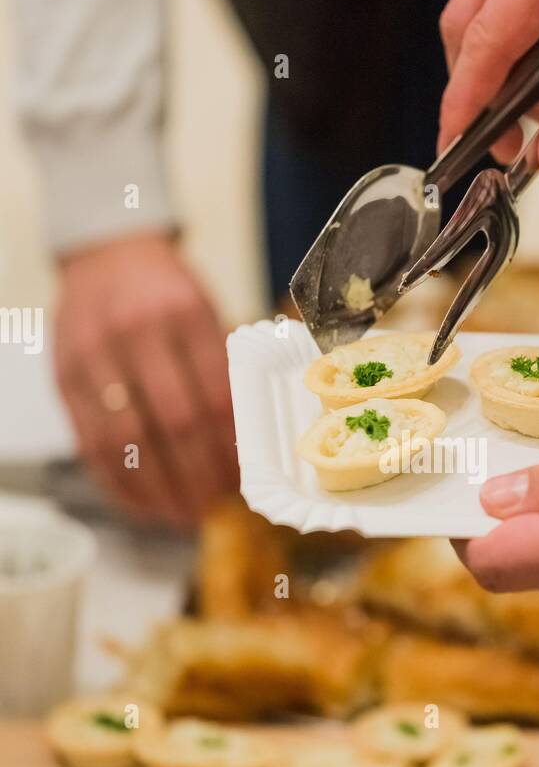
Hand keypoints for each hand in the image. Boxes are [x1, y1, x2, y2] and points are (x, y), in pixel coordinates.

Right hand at [54, 234, 238, 527]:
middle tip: (216, 506)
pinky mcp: (64, 378)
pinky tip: (143, 505)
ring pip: (128, 442)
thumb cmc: (166, 289)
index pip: (214, 397)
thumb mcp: (205, 310)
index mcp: (183, 313)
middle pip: (174, 425)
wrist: (106, 251)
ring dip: (159, 489)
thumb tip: (247, 443)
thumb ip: (222, 367)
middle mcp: (135, 333)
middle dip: (199, 476)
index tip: (244, 477)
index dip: (231, 448)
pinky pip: (90, 444)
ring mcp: (93, 357)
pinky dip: (118, 484)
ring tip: (183, 515)